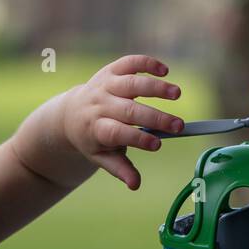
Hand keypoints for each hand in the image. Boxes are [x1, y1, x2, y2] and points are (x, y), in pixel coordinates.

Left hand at [60, 55, 182, 189]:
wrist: (70, 113)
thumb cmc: (92, 138)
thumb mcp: (101, 156)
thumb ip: (119, 168)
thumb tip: (136, 185)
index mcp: (96, 128)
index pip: (116, 133)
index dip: (136, 138)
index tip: (157, 145)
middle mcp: (100, 105)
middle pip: (129, 110)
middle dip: (155, 117)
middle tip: (178, 126)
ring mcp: (105, 85)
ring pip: (131, 83)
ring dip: (156, 87)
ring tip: (177, 94)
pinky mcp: (111, 70)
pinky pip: (129, 63)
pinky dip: (147, 63)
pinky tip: (165, 71)